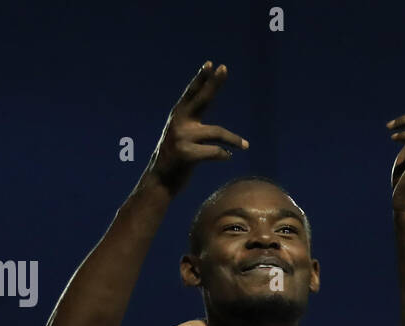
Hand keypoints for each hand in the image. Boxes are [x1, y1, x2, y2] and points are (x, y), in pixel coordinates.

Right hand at [145, 61, 248, 195]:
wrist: (159, 182)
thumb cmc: (175, 160)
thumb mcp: (181, 136)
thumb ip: (192, 123)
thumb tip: (206, 110)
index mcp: (178, 117)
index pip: (192, 94)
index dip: (201, 79)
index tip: (211, 64)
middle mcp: (178, 123)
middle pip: (201, 99)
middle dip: (213, 83)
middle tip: (224, 67)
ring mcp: (181, 138)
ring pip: (216, 132)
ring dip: (234, 140)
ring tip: (245, 145)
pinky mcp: (186, 155)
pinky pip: (214, 152)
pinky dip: (223, 154)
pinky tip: (227, 157)